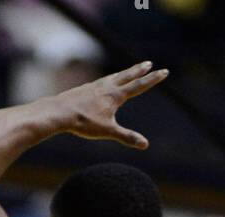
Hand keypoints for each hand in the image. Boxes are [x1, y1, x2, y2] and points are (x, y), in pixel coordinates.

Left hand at [50, 61, 168, 149]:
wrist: (60, 112)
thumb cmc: (84, 122)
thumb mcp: (108, 131)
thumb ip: (127, 137)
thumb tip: (145, 145)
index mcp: (116, 95)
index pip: (139, 85)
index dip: (153, 79)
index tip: (164, 71)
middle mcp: (107, 87)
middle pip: (127, 76)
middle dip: (139, 70)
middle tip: (148, 63)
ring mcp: (95, 86)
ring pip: (114, 77)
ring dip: (124, 73)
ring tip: (129, 70)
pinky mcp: (85, 89)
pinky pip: (101, 82)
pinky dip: (108, 80)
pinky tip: (104, 83)